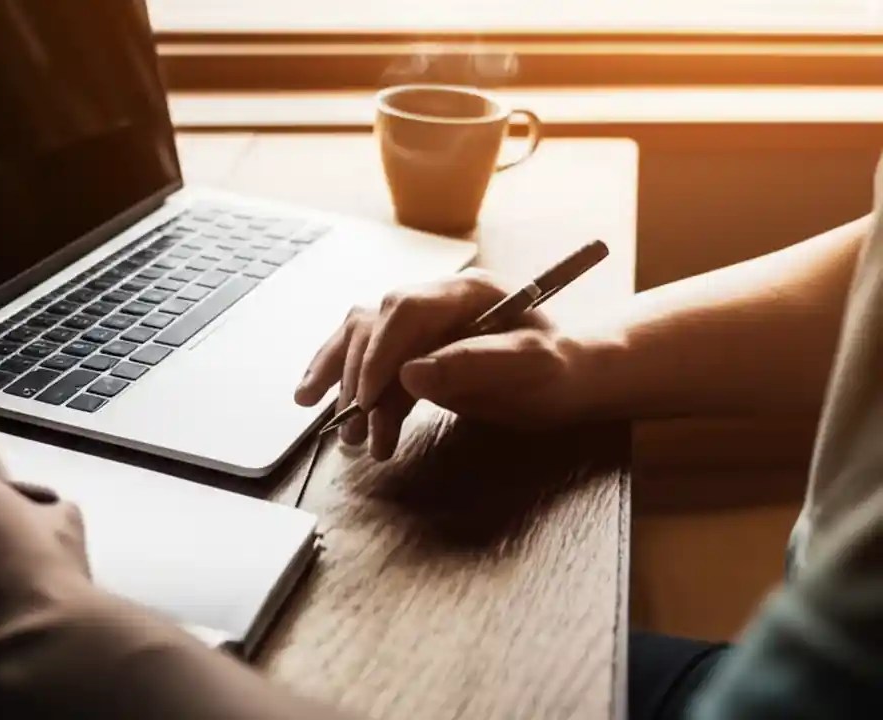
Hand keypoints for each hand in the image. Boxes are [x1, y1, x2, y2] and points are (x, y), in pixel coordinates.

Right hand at [294, 269, 595, 458]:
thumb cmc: (559, 372)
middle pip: (376, 326)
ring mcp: (420, 326)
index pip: (405, 308)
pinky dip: (344, 385)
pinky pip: (367, 361)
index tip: (369, 399)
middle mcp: (436, 301)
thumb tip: (408, 374)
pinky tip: (319, 404)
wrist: (568, 383)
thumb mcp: (531, 368)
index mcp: (467, 291)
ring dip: (346, 386)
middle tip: (359, 432)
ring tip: (349, 437)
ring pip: (361, 341)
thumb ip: (475, 365)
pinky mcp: (411, 351)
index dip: (380, 350)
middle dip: (361, 381)